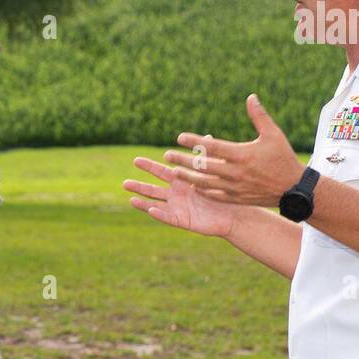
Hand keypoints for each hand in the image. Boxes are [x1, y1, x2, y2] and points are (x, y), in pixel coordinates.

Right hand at [124, 158, 240, 237]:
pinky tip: (150, 210)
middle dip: (139, 186)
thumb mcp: (214, 172)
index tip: (136, 160)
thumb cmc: (223, 192)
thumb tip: (208, 137)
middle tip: (124, 183)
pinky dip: (159, 214)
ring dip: (142, 202)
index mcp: (181, 182)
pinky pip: (168, 217)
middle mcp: (175, 195)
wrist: (233, 213)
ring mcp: (177, 208)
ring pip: (155, 205)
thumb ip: (208, 157)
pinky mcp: (182, 221)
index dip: (149, 167)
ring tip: (130, 198)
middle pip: (153, 189)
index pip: (161, 172)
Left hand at [160, 95, 305, 205]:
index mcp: (242, 154)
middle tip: (167, 155)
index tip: (180, 137)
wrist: (294, 188)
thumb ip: (259, 116)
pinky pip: (215, 195)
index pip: (212, 146)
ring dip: (187, 177)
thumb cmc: (283, 158)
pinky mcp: (237, 198)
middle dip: (183, 160)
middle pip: (203, 166)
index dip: (194, 141)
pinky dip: (202, 191)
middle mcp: (236, 172)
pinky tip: (193, 186)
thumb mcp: (273, 134)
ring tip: (174, 172)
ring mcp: (235, 187)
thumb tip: (250, 97)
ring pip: (205, 183)